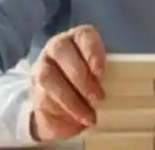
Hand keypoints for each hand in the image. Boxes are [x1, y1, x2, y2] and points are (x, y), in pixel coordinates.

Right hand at [29, 25, 106, 141]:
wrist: (61, 106)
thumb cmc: (89, 83)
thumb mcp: (101, 77)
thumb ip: (105, 75)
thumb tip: (119, 87)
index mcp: (78, 39)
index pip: (84, 35)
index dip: (92, 51)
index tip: (100, 72)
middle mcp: (57, 49)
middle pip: (62, 51)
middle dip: (80, 76)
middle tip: (97, 97)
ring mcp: (42, 68)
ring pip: (49, 76)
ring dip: (70, 98)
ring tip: (88, 114)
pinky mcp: (35, 91)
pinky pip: (44, 98)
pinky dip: (63, 110)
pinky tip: (77, 119)